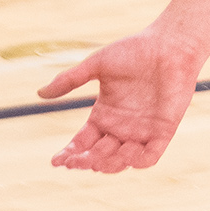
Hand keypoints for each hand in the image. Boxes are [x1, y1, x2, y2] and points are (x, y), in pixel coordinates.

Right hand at [38, 28, 203, 172]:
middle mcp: (121, 127)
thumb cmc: (134, 51)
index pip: (82, 142)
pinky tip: (126, 151)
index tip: (57, 160)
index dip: (69, 154)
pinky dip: (136, 161)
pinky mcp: (163, 131)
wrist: (169, 45)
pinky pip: (149, 157)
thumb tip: (39, 94)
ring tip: (97, 158)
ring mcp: (142, 131)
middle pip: (98, 156)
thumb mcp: (96, 65)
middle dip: (85, 161)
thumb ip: (70, 80)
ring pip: (121, 162)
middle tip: (75, 159)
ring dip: (108, 165)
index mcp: (104, 115)